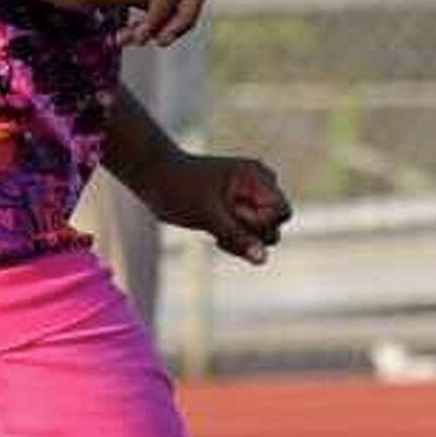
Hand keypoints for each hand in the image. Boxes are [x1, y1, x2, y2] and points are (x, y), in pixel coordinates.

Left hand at [155, 151, 291, 262]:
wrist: (154, 177)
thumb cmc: (178, 188)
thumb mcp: (207, 214)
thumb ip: (237, 237)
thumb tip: (263, 259)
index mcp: (257, 177)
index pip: (281, 212)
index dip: (260, 222)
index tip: (232, 215)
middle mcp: (258, 186)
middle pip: (275, 225)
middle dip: (249, 233)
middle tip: (219, 223)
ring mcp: (248, 200)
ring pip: (262, 235)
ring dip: (240, 240)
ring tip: (214, 230)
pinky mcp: (237, 212)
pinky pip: (248, 237)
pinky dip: (233, 241)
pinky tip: (214, 235)